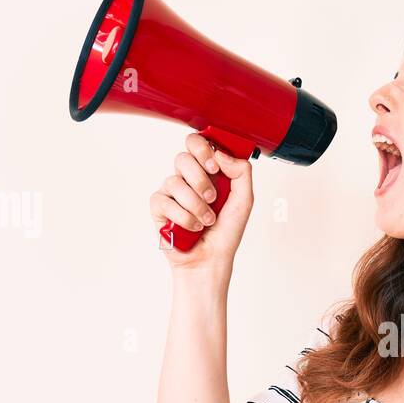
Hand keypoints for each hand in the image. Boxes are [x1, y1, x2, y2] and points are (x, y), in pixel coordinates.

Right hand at [149, 132, 254, 271]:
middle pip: (182, 158)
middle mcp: (187, 178)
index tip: (214, 166)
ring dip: (196, 205)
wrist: (212, 259)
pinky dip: (184, 217)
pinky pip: (165, 201)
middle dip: (200, 178)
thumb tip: (220, 153)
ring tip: (207, 220)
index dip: (202, 149)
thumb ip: (241, 172)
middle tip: (212, 197)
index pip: (196, 143)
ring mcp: (171, 192)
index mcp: (207, 171)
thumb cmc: (226, 231)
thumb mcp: (244, 200)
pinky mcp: (159, 207)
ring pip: (175, 182)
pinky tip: (193, 227)